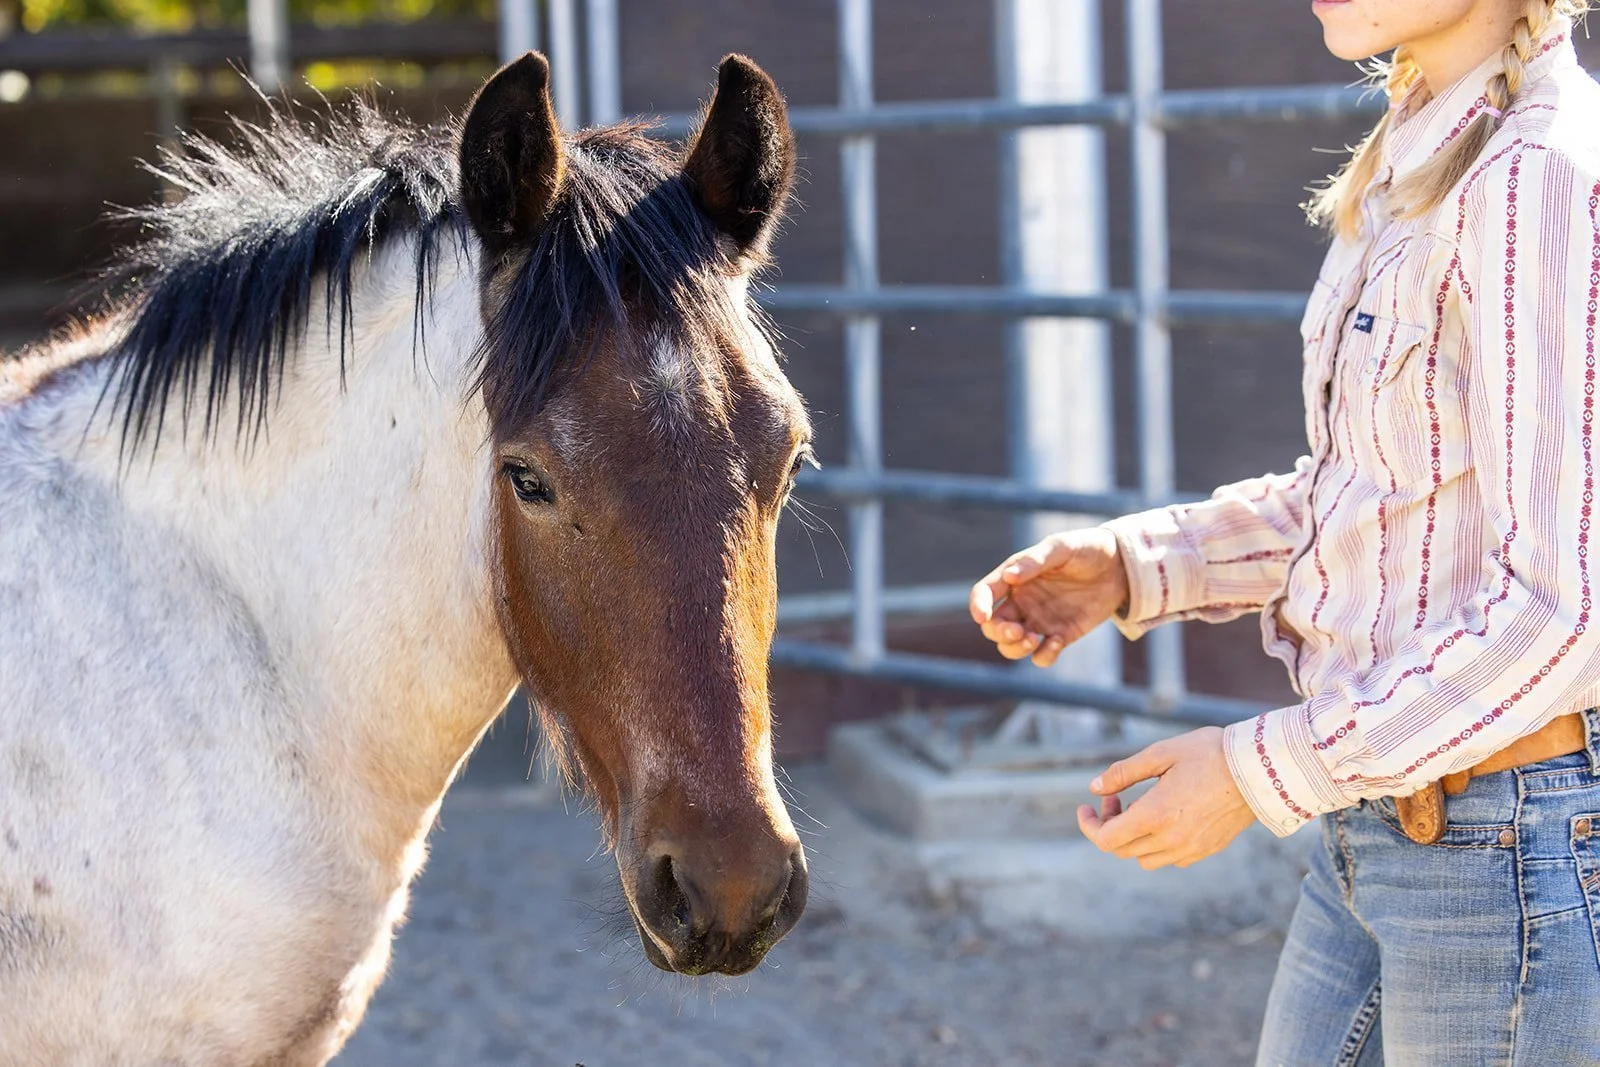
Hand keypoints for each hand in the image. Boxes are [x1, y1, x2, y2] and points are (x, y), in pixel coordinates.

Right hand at [969, 528, 1129, 666]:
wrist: (1121, 566)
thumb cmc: (1088, 548)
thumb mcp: (1062, 548)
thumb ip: (1035, 561)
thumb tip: (1009, 576)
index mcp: (1015, 578)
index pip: (985, 593)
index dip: (978, 605)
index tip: (982, 615)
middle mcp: (1022, 602)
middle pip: (993, 626)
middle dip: (998, 633)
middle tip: (1017, 631)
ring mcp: (1040, 621)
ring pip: (1011, 646)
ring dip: (1014, 649)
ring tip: (1032, 639)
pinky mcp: (1060, 636)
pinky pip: (1042, 655)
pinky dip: (1043, 655)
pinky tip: (1056, 642)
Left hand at [1075, 726, 1256, 869]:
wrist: (1261, 769)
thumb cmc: (1209, 754)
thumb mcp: (1160, 754)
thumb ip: (1123, 773)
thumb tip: (1094, 788)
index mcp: (1154, 816)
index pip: (1106, 839)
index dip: (1089, 825)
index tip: (1087, 806)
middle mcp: (1171, 840)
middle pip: (1122, 850)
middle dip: (1110, 825)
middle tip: (1118, 796)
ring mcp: (1191, 849)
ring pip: (1145, 858)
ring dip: (1133, 838)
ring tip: (1142, 806)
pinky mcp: (1208, 850)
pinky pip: (1172, 858)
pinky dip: (1158, 844)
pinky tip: (1166, 818)